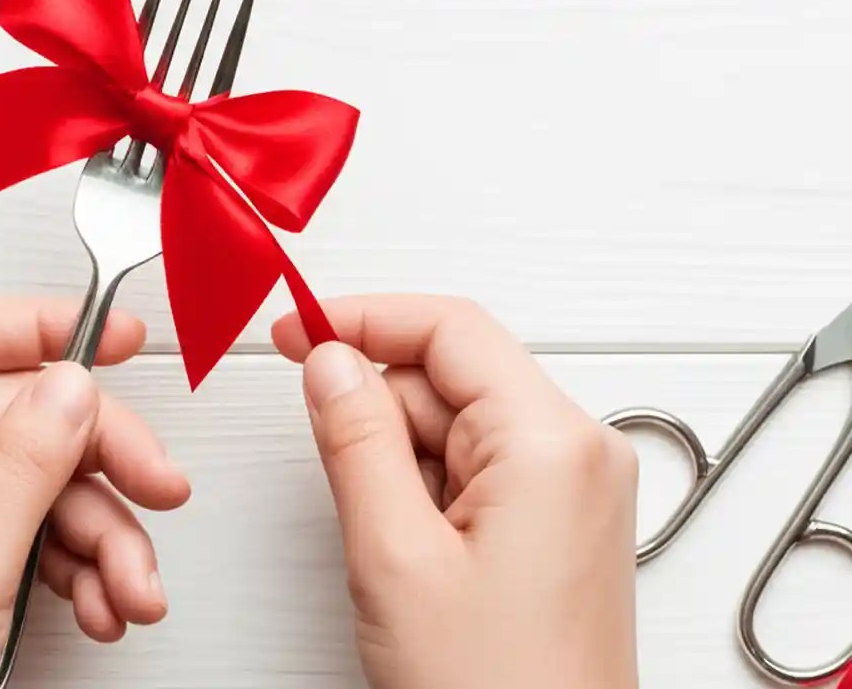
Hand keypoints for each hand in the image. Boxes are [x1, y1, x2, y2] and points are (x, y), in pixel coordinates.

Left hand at [0, 297, 190, 688]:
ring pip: (45, 490)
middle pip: (26, 420)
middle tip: (162, 490)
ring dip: (105, 538)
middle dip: (104, 462)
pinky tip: (102, 609)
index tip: (123, 338)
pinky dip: (81, 571)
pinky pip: (35, 540)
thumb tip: (72, 383)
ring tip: (130, 594)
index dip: (43, 325)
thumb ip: (24, 464)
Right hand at [273, 295, 638, 688]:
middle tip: (333, 465)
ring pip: (454, 428)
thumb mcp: (395, 557)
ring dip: (399, 463)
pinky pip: (473, 472)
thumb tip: (330, 363)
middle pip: (450, 378)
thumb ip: (356, 440)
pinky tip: (413, 554)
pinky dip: (424, 494)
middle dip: (378, 411)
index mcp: (551, 444)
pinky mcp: (555, 523)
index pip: (450, 329)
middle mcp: (576, 455)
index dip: (361, 317)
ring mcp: (570, 490)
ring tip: (391, 546)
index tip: (297, 326)